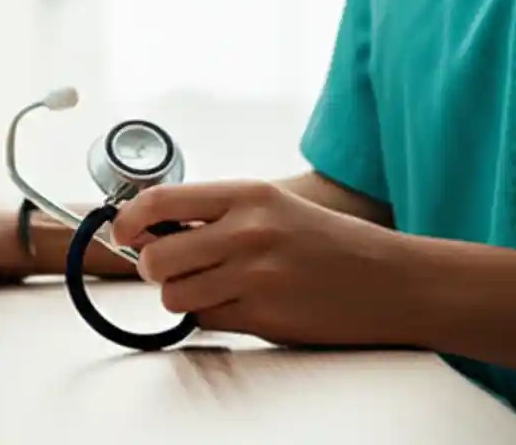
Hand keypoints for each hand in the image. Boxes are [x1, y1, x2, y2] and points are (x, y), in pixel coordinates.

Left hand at [110, 180, 414, 345]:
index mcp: (247, 195)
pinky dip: (212, 316)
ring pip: (174, 295)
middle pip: (155, 258)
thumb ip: (215, 214)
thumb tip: (150, 228)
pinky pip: (205, 320)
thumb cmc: (329, 242)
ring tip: (212, 287)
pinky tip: (240, 304)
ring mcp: (255, 276)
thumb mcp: (273, 207)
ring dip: (182, 296)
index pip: (158, 202)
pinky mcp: (263, 317)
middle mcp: (247, 232)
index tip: (122, 233)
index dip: (127, 221)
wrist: (393, 281)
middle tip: (171, 268)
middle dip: (153, 268)